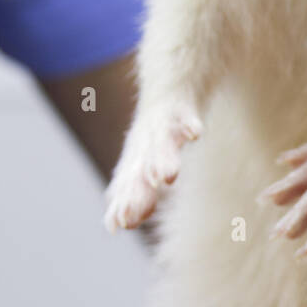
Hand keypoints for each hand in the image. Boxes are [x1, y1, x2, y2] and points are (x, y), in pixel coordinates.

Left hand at [104, 103, 202, 230]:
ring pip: (162, 144)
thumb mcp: (138, 159)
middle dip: (138, 190)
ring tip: (165, 179)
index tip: (123, 224)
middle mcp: (147, 143)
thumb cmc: (153, 128)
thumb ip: (126, 191)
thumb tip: (111, 226)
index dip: (126, 202)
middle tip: (132, 212)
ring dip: (163, 160)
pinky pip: (186, 116)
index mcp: (137, 158)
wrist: (169, 79)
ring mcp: (164, 125)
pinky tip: (195, 135)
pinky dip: (189, 124)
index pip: (129, 185)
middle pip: (142, 169)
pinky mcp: (182, 108)